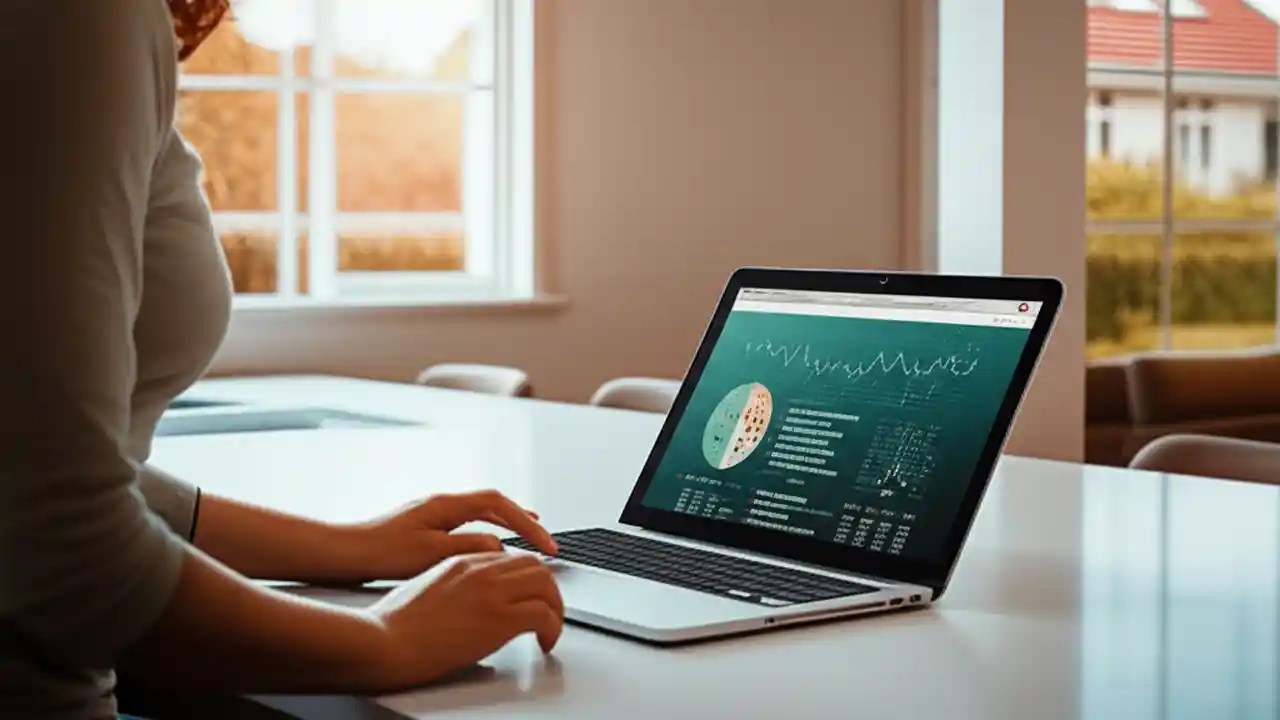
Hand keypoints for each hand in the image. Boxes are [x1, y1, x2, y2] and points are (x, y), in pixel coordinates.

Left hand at [350, 490, 557, 579]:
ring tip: (526, 535)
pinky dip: (486, 531)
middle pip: (493, 503)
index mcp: (445, 505)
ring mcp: (431, 514)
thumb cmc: (379, 553)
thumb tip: (499, 544)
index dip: (527, 523)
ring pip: (479, 513)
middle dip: (523, 520)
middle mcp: (440, 504)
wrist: (342, 554)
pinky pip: (466, 524)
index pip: (499, 504)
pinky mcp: (422, 528)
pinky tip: (487, 546)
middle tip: (545, 539)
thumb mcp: (431, 553)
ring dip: (506, 523)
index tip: (546, 543)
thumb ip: (469, 546)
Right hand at [369, 552, 563, 687]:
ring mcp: (490, 592)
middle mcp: (479, 571)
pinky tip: (545, 642)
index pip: (508, 558)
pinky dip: (554, 628)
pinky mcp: (499, 618)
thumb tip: (460, 602)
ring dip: (555, 607)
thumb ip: (449, 586)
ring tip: (550, 627)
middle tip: (547, 610)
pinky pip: (545, 615)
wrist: (382, 641)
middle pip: (533, 565)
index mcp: (459, 562)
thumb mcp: (422, 589)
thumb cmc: (390, 625)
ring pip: (546, 583)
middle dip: (546, 588)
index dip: (524, 577)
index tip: (528, 593)